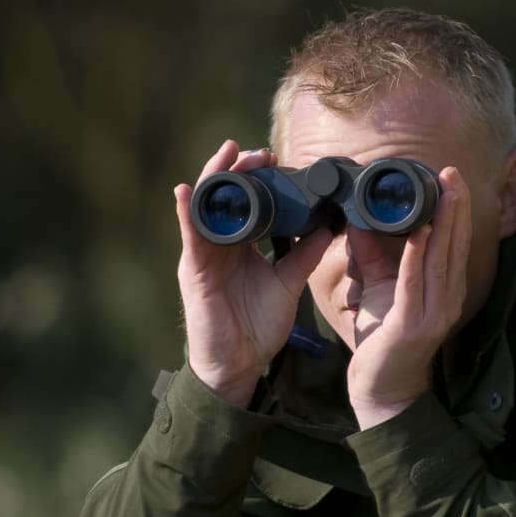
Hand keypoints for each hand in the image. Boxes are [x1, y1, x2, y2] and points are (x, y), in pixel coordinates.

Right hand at [173, 140, 333, 406]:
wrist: (238, 364)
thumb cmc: (256, 327)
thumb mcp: (288, 284)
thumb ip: (304, 256)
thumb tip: (327, 226)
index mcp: (243, 246)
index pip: (248, 203)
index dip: (259, 179)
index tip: (276, 160)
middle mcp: (221, 245)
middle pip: (226, 197)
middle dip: (239, 169)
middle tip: (260, 152)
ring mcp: (205, 254)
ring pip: (206, 206)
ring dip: (216, 177)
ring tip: (228, 153)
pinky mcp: (194, 269)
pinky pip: (189, 234)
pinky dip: (187, 211)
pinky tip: (188, 191)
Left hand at [344, 167, 472, 428]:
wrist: (381, 388)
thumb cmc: (383, 339)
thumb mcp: (379, 288)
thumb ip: (372, 254)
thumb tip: (357, 219)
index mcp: (444, 288)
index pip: (455, 242)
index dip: (455, 210)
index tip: (450, 179)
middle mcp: (446, 299)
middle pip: (454, 245)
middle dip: (455, 207)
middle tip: (452, 173)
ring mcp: (433, 313)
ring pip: (441, 259)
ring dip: (444, 223)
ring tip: (444, 192)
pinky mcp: (412, 325)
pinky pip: (415, 284)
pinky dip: (418, 256)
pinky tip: (420, 233)